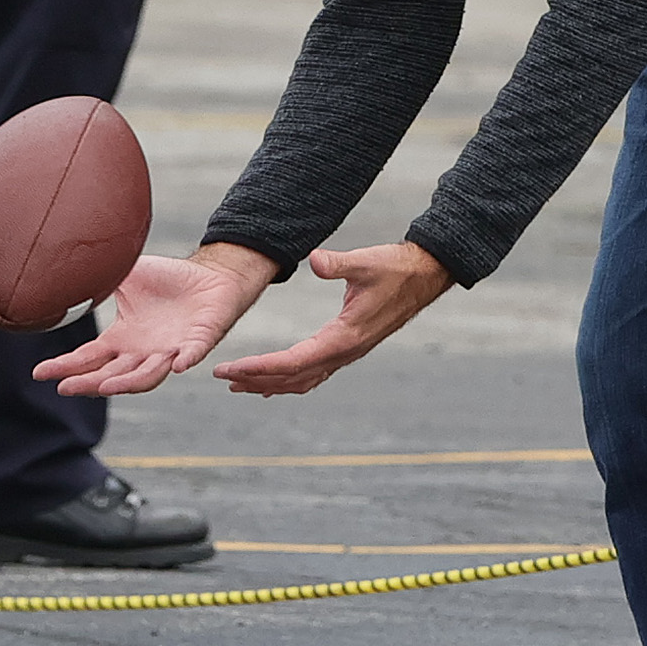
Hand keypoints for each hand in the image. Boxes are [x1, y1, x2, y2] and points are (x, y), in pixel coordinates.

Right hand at [32, 244, 275, 396]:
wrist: (209, 277)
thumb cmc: (168, 280)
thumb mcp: (125, 276)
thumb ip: (98, 278)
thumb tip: (61, 271)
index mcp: (123, 339)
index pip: (89, 358)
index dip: (65, 367)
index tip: (40, 373)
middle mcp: (143, 352)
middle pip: (111, 375)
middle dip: (88, 383)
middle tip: (65, 388)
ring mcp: (170, 351)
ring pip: (147, 375)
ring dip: (128, 382)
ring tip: (106, 386)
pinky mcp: (199, 342)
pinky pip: (192, 354)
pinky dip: (185, 360)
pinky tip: (176, 365)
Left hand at [213, 242, 452, 396]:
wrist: (423, 276)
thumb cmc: (395, 268)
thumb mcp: (365, 261)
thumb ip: (338, 263)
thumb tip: (314, 259)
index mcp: (344, 337)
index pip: (294, 361)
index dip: (259, 367)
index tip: (230, 368)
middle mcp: (345, 352)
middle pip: (293, 377)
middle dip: (256, 379)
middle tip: (222, 378)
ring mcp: (348, 353)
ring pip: (303, 380)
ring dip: (270, 384)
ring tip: (238, 386)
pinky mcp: (349, 348)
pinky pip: (314, 373)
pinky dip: (290, 380)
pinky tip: (273, 382)